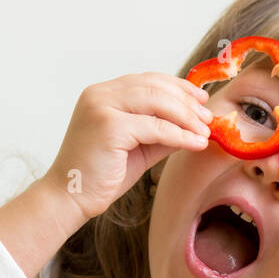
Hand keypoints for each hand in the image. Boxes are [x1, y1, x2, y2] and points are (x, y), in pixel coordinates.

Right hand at [45, 73, 213, 221]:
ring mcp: (102, 107)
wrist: (70, 197)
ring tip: (205, 132)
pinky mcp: (109, 127)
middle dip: (187, 102)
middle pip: (155, 87)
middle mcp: (100, 94)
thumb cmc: (101, 174)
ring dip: (187, 117)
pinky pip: (155, 127)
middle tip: (208, 118)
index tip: (200, 98)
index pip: (148, 80)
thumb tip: (196, 123)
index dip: (178, 86)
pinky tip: (195, 143)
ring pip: (158, 103)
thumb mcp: (139, 146)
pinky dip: (180, 135)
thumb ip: (162, 131)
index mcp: (103, 93)